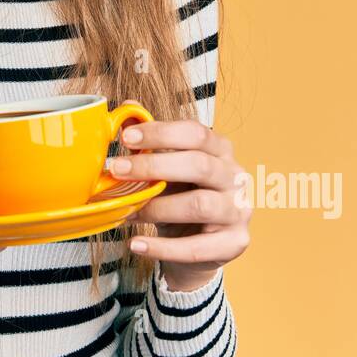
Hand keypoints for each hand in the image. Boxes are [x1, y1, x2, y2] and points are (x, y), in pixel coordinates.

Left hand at [107, 100, 251, 290]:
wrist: (198, 248)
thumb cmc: (180, 198)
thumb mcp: (166, 169)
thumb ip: (151, 141)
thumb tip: (128, 108)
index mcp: (221, 151)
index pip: (196, 133)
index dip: (161, 132)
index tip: (126, 137)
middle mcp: (235, 177)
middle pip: (199, 165)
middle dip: (154, 166)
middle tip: (117, 170)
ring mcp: (239, 211)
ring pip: (200, 205)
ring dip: (157, 207)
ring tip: (128, 210)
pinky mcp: (235, 243)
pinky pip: (196, 247)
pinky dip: (163, 248)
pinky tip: (137, 244)